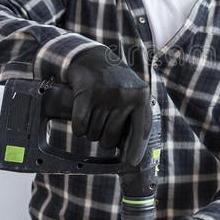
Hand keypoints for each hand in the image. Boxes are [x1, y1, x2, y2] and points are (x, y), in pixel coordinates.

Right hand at [66, 45, 150, 164]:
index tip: (131, 162)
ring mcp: (106, 94)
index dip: (136, 149)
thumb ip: (135, 114)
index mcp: (141, 96)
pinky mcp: (86, 93)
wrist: (92, 57)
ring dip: (90, 131)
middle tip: (101, 128)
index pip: (141, 130)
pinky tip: (80, 120)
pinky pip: (80, 125)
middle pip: (111, 137)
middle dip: (104, 139)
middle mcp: (126, 95)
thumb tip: (132, 150)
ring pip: (94, 133)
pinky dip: (78, 128)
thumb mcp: (132, 92)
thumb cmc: (114, 81)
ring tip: (92, 116)